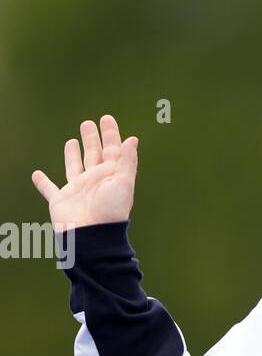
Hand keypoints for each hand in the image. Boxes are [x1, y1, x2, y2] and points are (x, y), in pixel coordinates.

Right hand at [32, 114, 137, 230]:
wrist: (92, 237)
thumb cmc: (110, 212)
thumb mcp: (124, 184)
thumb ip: (127, 162)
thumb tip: (132, 140)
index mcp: (110, 176)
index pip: (111, 150)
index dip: (110, 134)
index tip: (107, 118)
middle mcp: (94, 181)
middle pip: (93, 155)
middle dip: (91, 139)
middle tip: (88, 123)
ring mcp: (77, 190)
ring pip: (73, 167)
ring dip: (72, 155)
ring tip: (71, 141)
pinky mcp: (60, 200)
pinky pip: (49, 189)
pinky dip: (42, 183)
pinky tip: (36, 174)